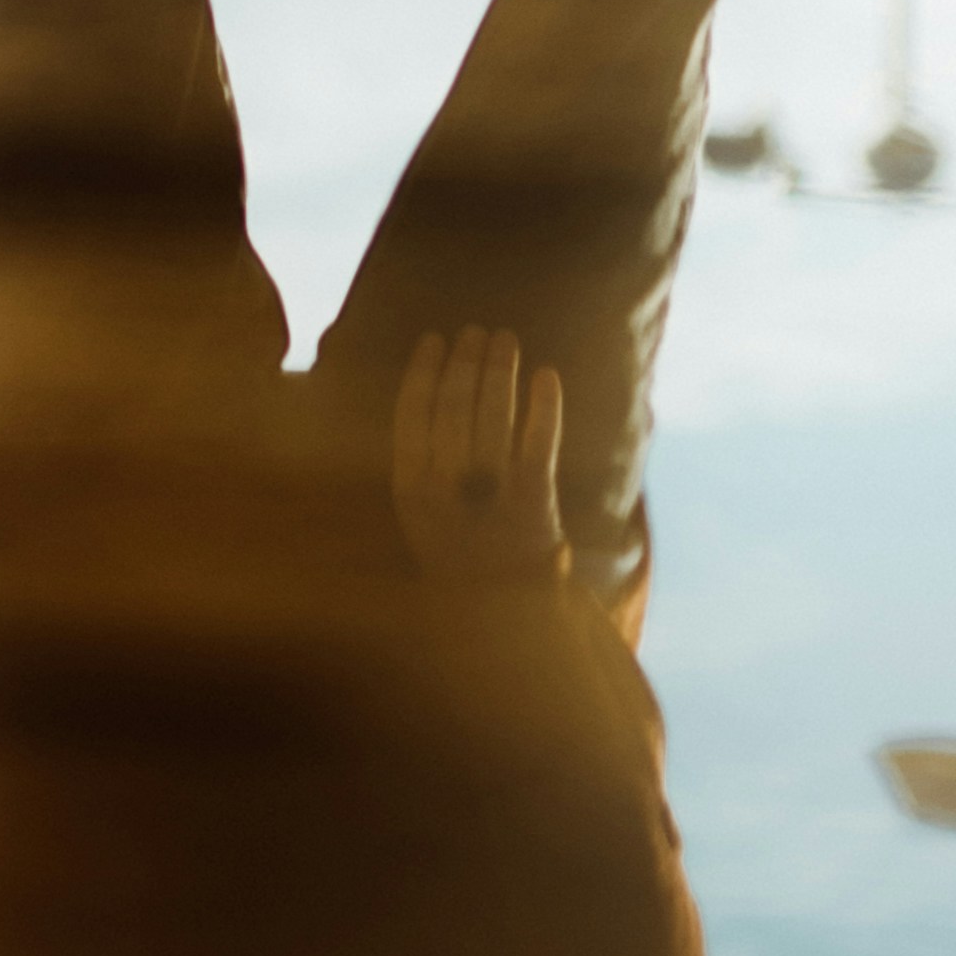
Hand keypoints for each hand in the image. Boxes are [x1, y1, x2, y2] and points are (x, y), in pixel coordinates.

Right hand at [394, 321, 569, 585]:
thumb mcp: (423, 521)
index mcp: (409, 492)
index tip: (434, 339)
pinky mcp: (534, 504)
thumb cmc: (458, 561)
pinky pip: (538, 443)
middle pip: (454, 408)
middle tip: (477, 332)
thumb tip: (435, 393)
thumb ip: (424, 468)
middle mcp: (444, 490)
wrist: (498, 623)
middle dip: (466, 364)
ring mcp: (489, 496)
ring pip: (494, 417)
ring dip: (500, 372)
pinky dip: (544, 406)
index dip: (424, 371)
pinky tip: (547, 375)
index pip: (411, 415)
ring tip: (506, 341)